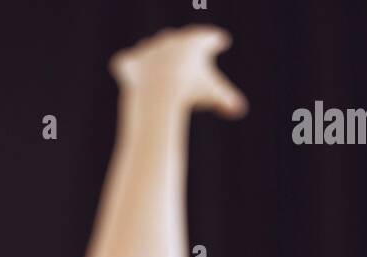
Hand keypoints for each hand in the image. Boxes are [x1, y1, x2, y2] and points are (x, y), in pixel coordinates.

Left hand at [109, 25, 247, 118]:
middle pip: (181, 44)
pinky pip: (126, 62)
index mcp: (195, 42)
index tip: (222, 41)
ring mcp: (149, 50)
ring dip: (157, 58)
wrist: (160, 93)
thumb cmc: (191, 93)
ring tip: (160, 66)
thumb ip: (228, 101)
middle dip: (186, 49)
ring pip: (154, 50)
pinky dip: (128, 67)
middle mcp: (171, 40)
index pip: (209, 37)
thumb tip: (239, 109)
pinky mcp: (130, 64)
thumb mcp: (214, 96)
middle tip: (191, 55)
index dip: (216, 40)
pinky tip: (127, 68)